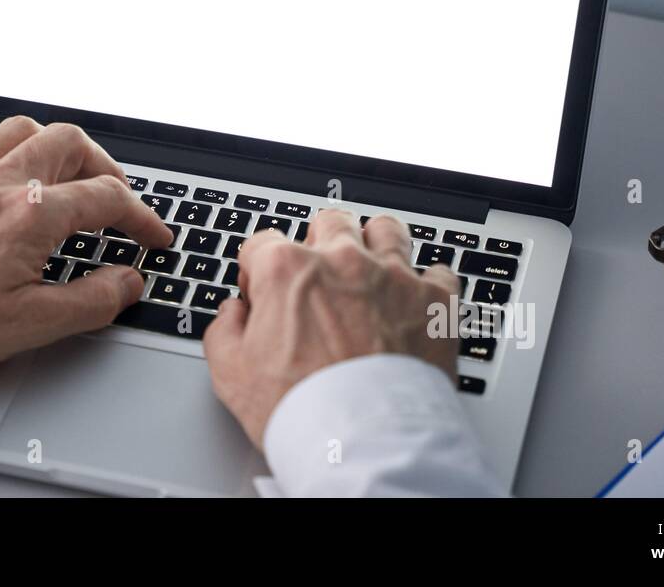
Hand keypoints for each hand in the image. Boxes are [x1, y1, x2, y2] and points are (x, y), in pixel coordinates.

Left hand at [0, 116, 171, 373]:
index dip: (142, 217)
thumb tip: (126, 282)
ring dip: (54, 146)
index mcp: (33, 213)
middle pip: (72, 143)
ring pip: (24, 129)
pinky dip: (1, 151)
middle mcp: (2, 180)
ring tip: (64, 172)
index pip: (108, 198)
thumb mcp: (28, 325)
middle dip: (105, 166)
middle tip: (114, 196)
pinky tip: (1, 173)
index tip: (152, 236)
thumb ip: (89, 301)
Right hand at [203, 209, 461, 447]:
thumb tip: (232, 314)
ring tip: (370, 270)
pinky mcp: (434, 300)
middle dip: (319, 243)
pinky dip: (426, 285)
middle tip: (318, 277)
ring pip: (386, 229)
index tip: (262, 292)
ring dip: (375, 244)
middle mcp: (341, 260)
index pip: (262, 242)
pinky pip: (439, 271)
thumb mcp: (232, 374)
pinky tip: (415, 302)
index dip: (257, 270)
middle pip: (328, 222)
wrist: (363, 441)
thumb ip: (224, 331)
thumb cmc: (302, 409)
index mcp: (287, 270)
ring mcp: (392, 275)